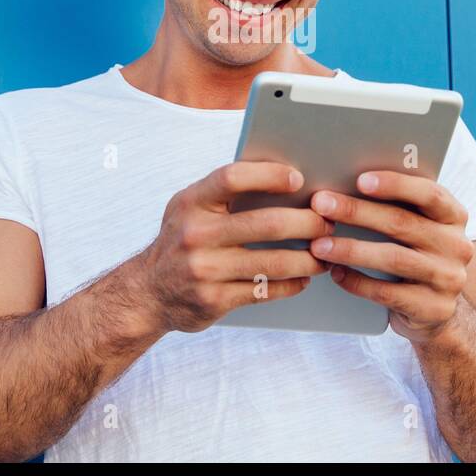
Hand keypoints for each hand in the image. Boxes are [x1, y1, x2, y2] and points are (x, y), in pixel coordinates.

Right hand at [133, 161, 332, 333]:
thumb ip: (225, 192)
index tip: (299, 179)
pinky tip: (304, 278)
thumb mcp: (190, 207)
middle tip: (328, 223)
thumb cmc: (182, 239)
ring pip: (273, 263)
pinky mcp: (214, 300)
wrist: (147, 292)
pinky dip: (292, 284)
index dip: (270, 175)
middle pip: (266, 224)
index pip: (233, 178)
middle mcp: (195, 235)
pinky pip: (266, 291)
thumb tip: (286, 176)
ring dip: (308, 259)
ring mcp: (204, 270)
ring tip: (325, 254)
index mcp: (191, 202)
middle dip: (308, 223)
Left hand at [307, 171, 472, 342]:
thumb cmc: (415, 254)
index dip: (395, 185)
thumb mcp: (418, 227)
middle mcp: (457, 246)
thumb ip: (397, 206)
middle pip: (402, 223)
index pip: (429, 193)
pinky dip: (357, 282)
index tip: (360, 180)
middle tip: (320, 204)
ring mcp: (448, 279)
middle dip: (356, 211)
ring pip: (394, 258)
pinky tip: (335, 273)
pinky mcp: (434, 309)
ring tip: (319, 245)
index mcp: (453, 216)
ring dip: (351, 249)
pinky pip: (388, 293)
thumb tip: (344, 183)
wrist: (437, 310)